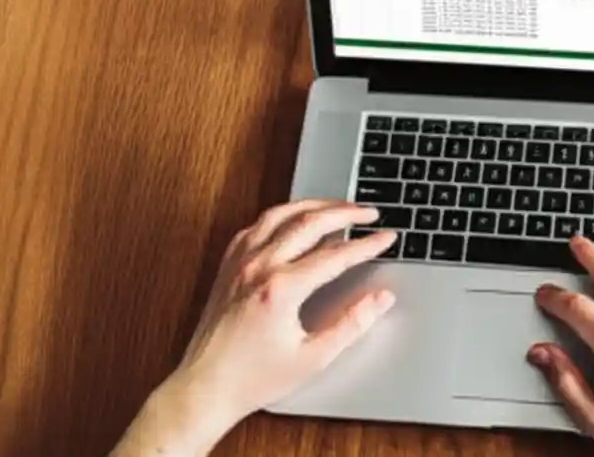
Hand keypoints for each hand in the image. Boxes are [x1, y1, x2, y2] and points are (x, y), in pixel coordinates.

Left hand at [112, 200, 395, 455]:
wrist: (206, 388)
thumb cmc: (254, 378)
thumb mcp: (314, 357)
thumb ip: (352, 324)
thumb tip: (380, 300)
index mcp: (281, 289)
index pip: (336, 255)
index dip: (368, 244)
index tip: (387, 238)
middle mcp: (258, 267)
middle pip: (310, 222)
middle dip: (345, 212)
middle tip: (370, 213)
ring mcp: (240, 263)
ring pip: (280, 215)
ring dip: (313, 205)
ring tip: (337, 206)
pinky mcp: (228, 266)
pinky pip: (256, 226)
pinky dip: (281, 216)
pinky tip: (293, 219)